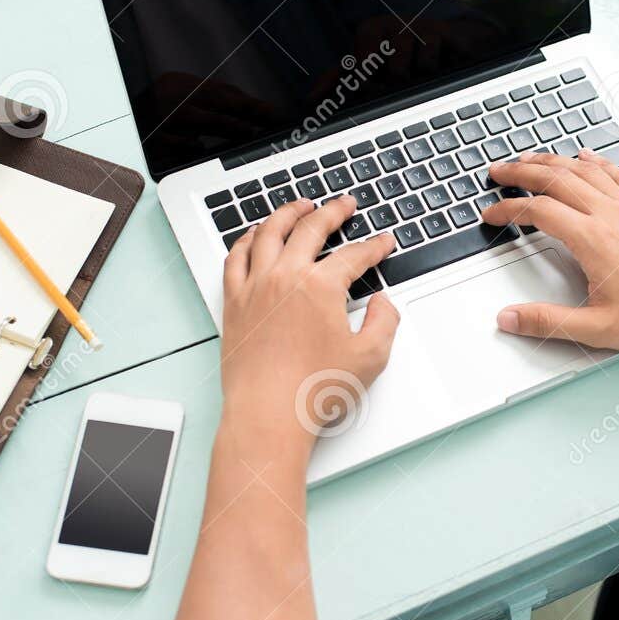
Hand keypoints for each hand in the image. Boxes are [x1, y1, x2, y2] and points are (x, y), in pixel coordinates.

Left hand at [220, 195, 399, 440]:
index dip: (374, 247)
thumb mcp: (369, 358)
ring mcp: (254, 287)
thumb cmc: (311, 391)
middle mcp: (285, 277)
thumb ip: (385, 322)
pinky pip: (235, 257)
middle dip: (333, 211)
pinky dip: (246, 240)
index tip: (382, 243)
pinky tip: (254, 235)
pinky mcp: (233, 303)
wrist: (267, 414)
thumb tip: (383, 304)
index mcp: (320, 287)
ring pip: (268, 233)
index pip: (354, 255)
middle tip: (344, 204)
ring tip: (300, 205)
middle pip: (310, 228)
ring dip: (288, 213)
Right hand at [481, 150, 618, 355]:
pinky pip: (618, 174)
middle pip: (557, 178)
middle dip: (522, 171)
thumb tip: (509, 319)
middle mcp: (612, 216)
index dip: (508, 209)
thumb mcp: (597, 328)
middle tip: (498, 170)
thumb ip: (547, 322)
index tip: (491, 213)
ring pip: (586, 170)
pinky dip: (596, 162)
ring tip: (531, 159)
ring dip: (553, 161)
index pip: (538, 212)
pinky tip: (587, 157)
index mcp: (594, 240)